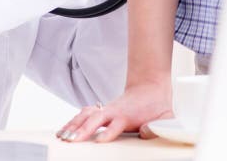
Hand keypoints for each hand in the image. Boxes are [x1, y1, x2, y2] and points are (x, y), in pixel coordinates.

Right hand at [56, 81, 172, 142]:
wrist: (150, 86)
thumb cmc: (157, 105)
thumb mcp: (164, 116)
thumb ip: (156, 126)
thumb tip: (144, 132)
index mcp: (127, 116)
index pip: (115, 125)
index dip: (107, 133)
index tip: (99, 140)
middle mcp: (114, 112)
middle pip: (95, 120)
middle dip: (82, 130)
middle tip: (71, 140)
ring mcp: (106, 109)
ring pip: (85, 115)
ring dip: (73, 125)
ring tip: (61, 136)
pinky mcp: (102, 109)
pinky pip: (84, 114)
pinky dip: (73, 121)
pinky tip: (64, 130)